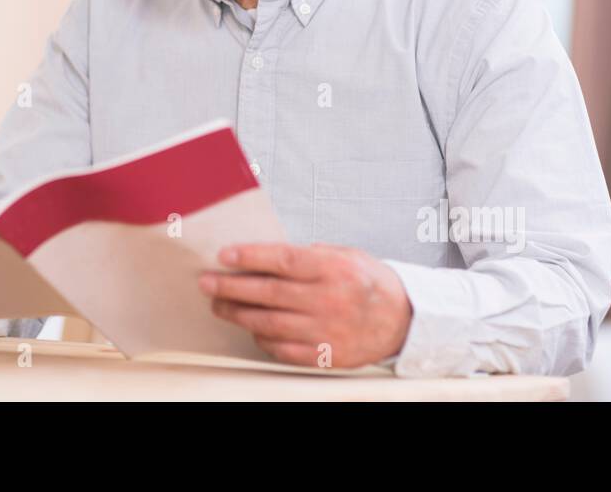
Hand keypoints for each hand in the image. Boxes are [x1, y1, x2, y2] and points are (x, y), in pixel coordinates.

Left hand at [198, 242, 411, 367]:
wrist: (403, 320)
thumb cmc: (368, 282)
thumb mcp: (345, 255)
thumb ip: (309, 255)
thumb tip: (265, 256)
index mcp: (334, 269)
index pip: (282, 260)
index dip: (250, 257)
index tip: (224, 255)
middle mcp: (329, 300)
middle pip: (268, 293)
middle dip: (231, 287)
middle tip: (207, 283)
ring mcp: (326, 331)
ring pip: (269, 323)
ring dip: (238, 314)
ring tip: (219, 305)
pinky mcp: (325, 356)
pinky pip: (283, 349)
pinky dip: (262, 339)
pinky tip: (250, 328)